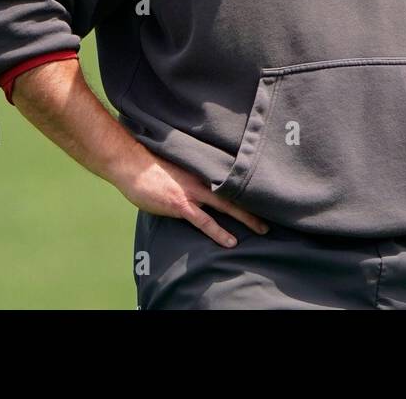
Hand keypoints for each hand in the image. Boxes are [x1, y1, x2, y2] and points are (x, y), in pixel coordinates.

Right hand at [114, 148, 267, 247]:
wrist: (132, 164)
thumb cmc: (150, 166)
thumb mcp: (176, 166)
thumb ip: (191, 174)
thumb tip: (199, 182)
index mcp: (201, 169)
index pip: (230, 179)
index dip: (246, 187)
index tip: (263, 192)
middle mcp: (202, 179)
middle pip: (235, 192)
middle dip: (255, 204)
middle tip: (273, 215)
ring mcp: (192, 192)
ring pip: (227, 206)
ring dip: (247, 218)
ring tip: (263, 229)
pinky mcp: (181, 204)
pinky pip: (205, 221)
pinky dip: (219, 232)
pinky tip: (231, 241)